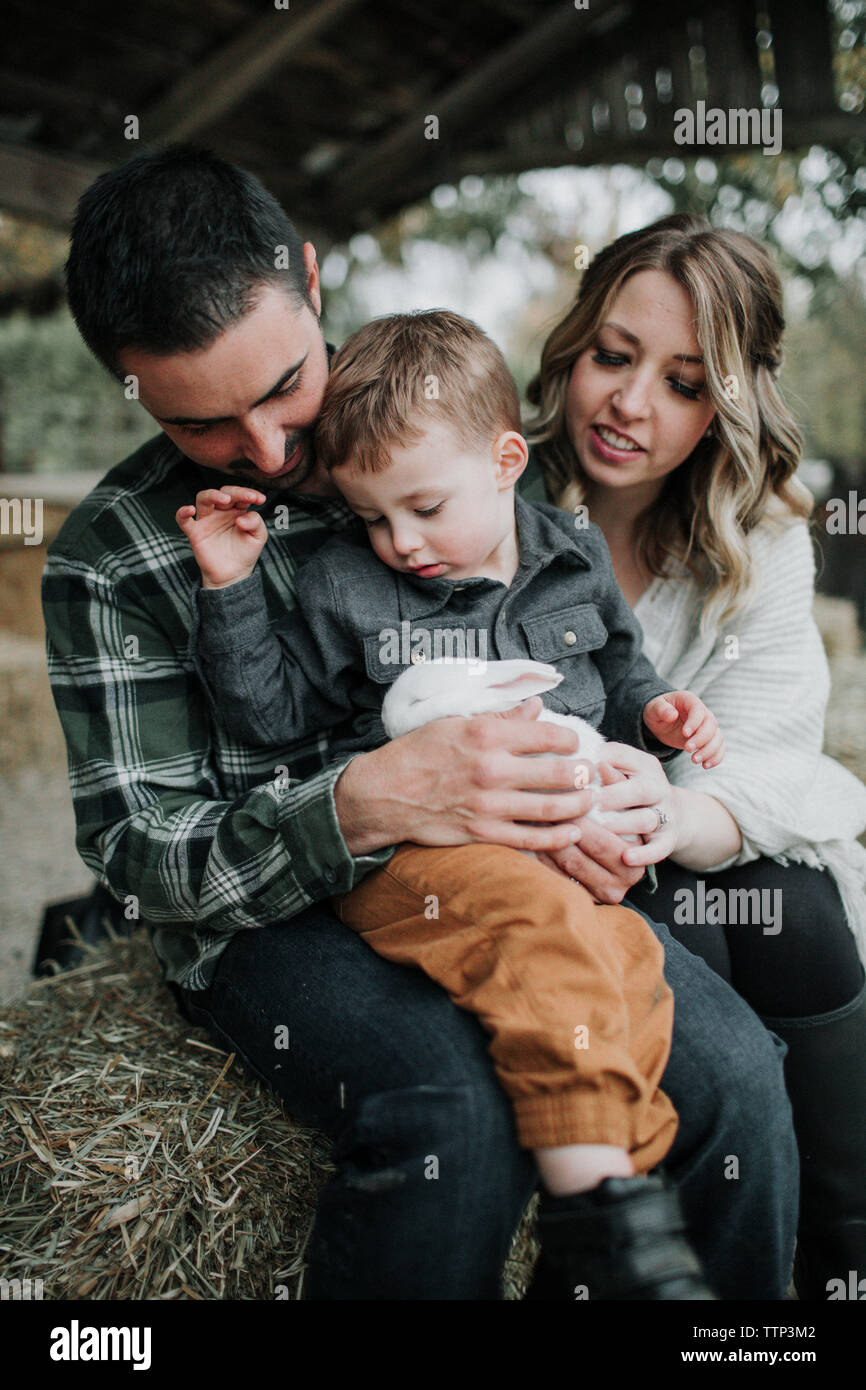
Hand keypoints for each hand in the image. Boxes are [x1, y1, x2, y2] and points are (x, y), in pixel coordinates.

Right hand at [175, 486, 267, 589]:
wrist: (233, 575)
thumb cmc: (245, 553)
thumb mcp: (258, 537)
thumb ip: (256, 523)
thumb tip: (241, 518)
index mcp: (237, 510)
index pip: (241, 495)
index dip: (249, 493)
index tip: (260, 499)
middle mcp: (221, 512)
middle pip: (223, 493)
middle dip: (235, 492)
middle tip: (247, 498)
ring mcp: (207, 520)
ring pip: (203, 499)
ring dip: (213, 495)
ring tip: (225, 499)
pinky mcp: (195, 532)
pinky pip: (183, 519)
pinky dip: (182, 512)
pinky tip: (190, 510)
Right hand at [334, 697, 596, 855]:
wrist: (385, 794)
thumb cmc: (418, 753)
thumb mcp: (456, 722)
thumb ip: (501, 718)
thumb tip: (536, 708)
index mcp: (486, 735)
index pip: (548, 735)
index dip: (571, 740)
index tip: (574, 744)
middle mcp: (492, 769)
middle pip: (559, 773)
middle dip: (584, 774)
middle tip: (591, 774)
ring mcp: (489, 805)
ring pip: (552, 809)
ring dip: (579, 806)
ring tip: (589, 801)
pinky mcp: (483, 833)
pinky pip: (531, 839)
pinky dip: (557, 837)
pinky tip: (571, 832)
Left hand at [587, 742, 680, 868]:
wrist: (672, 814)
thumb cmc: (632, 790)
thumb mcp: (622, 772)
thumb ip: (603, 767)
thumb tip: (574, 762)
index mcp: (643, 765)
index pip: (622, 757)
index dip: (599, 764)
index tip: (575, 774)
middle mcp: (657, 788)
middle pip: (639, 790)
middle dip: (612, 796)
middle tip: (589, 802)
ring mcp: (665, 815)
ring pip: (646, 819)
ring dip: (622, 824)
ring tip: (601, 828)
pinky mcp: (667, 840)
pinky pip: (659, 848)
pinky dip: (643, 854)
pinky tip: (626, 857)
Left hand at [643, 691, 724, 767]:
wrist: (661, 721)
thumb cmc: (657, 712)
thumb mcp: (654, 708)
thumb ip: (661, 710)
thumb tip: (672, 715)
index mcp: (690, 701)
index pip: (698, 711)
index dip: (694, 722)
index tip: (684, 734)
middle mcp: (703, 713)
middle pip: (711, 725)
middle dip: (701, 739)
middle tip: (687, 749)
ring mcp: (707, 727)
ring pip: (718, 738)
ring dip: (709, 751)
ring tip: (694, 760)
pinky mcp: (708, 740)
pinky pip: (719, 748)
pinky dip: (716, 758)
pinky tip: (705, 765)